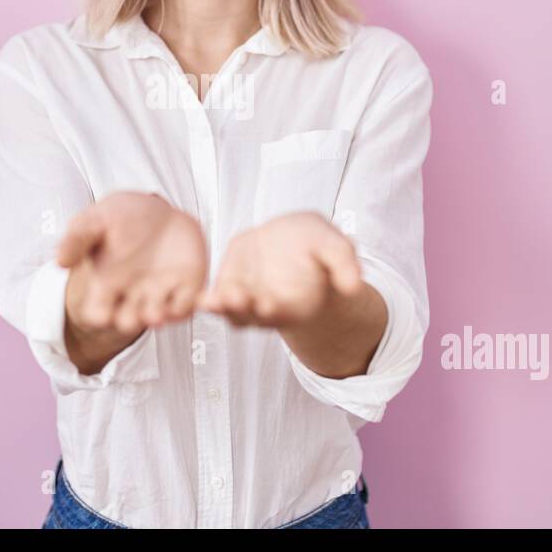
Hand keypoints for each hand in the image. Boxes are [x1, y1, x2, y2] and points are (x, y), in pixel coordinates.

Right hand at [56, 191, 206, 337]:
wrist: (155, 212)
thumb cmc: (118, 220)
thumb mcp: (94, 223)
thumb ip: (78, 239)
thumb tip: (59, 261)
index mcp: (106, 287)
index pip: (99, 309)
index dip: (98, 315)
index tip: (99, 316)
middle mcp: (133, 297)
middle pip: (130, 317)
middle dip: (129, 320)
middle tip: (129, 320)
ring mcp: (161, 294)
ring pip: (161, 313)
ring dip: (160, 316)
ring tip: (157, 315)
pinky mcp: (188, 288)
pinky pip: (191, 302)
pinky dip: (193, 305)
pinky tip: (195, 301)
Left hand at [198, 212, 363, 328]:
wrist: (295, 236)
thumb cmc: (317, 246)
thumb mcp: (335, 246)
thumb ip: (345, 264)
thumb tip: (354, 286)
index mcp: (294, 305)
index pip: (282, 314)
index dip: (275, 312)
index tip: (268, 306)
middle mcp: (266, 306)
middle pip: (249, 315)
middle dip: (239, 309)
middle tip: (230, 300)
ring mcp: (244, 295)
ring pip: (228, 308)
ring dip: (218, 305)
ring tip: (209, 300)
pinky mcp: (228, 279)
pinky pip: (214, 292)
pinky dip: (205, 296)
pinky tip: (197, 293)